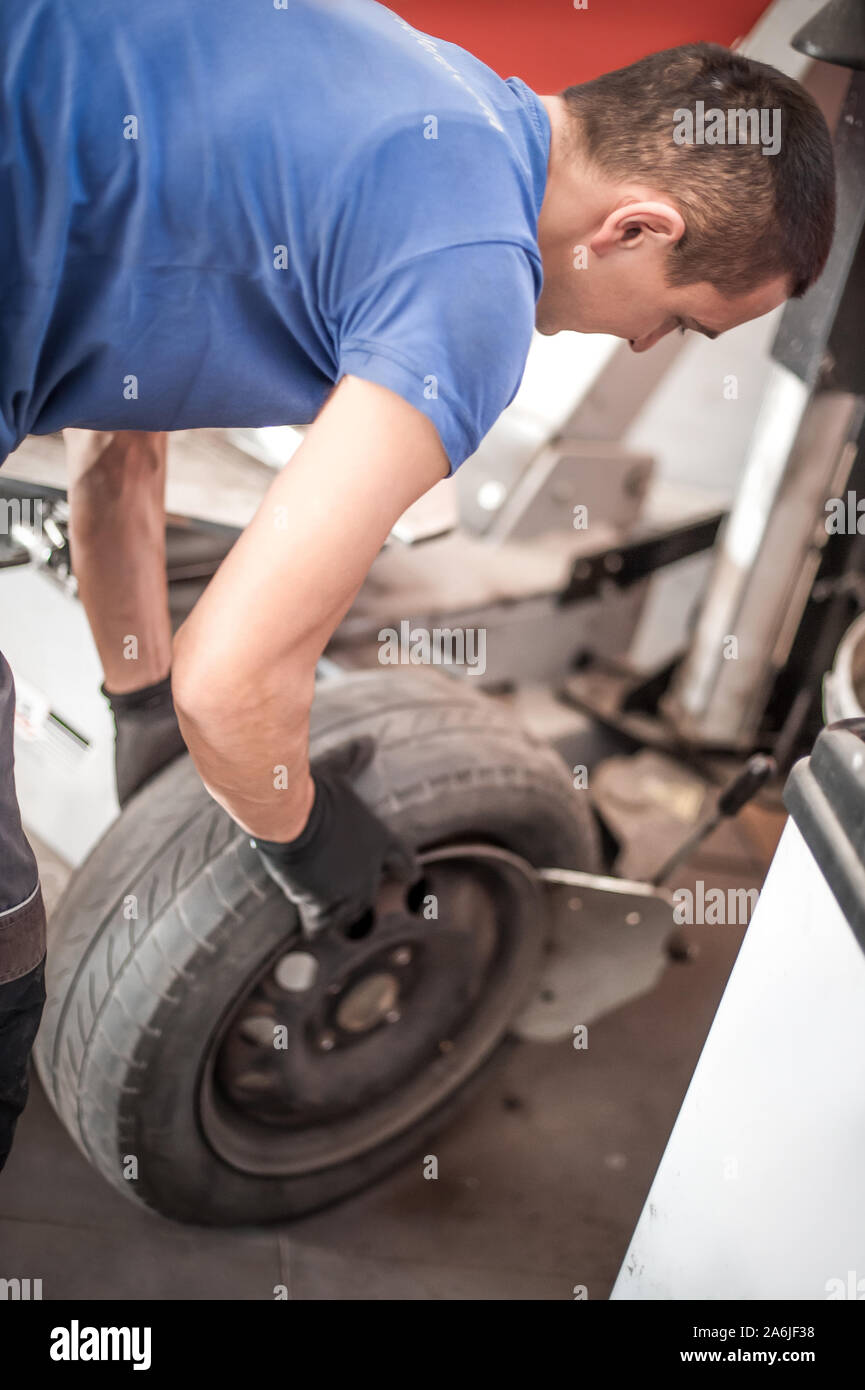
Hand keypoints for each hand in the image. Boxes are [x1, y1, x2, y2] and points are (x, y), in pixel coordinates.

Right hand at [251, 737, 419, 936]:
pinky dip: (314, 925)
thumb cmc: (314, 791)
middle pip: (371, 894)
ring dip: (339, 915)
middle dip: (364, 899)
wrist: (291, 817)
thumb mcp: (338, 771)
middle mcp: (368, 870)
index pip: (403, 860)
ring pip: (348, 913)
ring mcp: (346, 890)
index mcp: (380, 840)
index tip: (412, 876)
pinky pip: (319, 923)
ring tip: (331, 921)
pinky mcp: (320, 903)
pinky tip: (310, 929)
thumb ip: (354, 759)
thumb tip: (368, 741)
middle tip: (358, 906)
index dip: (406, 869)